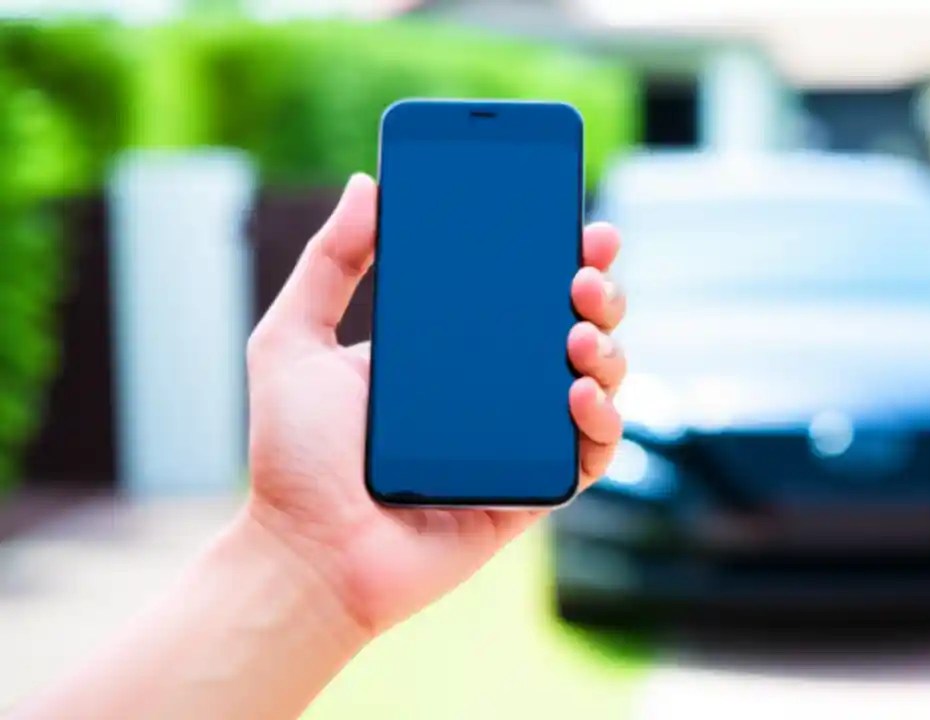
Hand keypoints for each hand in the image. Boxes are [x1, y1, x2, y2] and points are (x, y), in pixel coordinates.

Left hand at [243, 173, 626, 637]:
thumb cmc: (293, 458)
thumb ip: (328, 263)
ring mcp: (519, 440)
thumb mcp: (292, 340)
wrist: (307, 554)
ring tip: (579, 334)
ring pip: (597, 383)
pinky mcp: (534, 492)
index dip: (560, 256)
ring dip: (607, 349)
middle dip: (597, 292)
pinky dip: (602, 420)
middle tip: (584, 274)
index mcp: (450, 349)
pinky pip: (591, 454)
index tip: (579, 226)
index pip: (521, 291)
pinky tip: (579, 394)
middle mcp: (495, 389)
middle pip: (574, 327)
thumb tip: (365, 184)